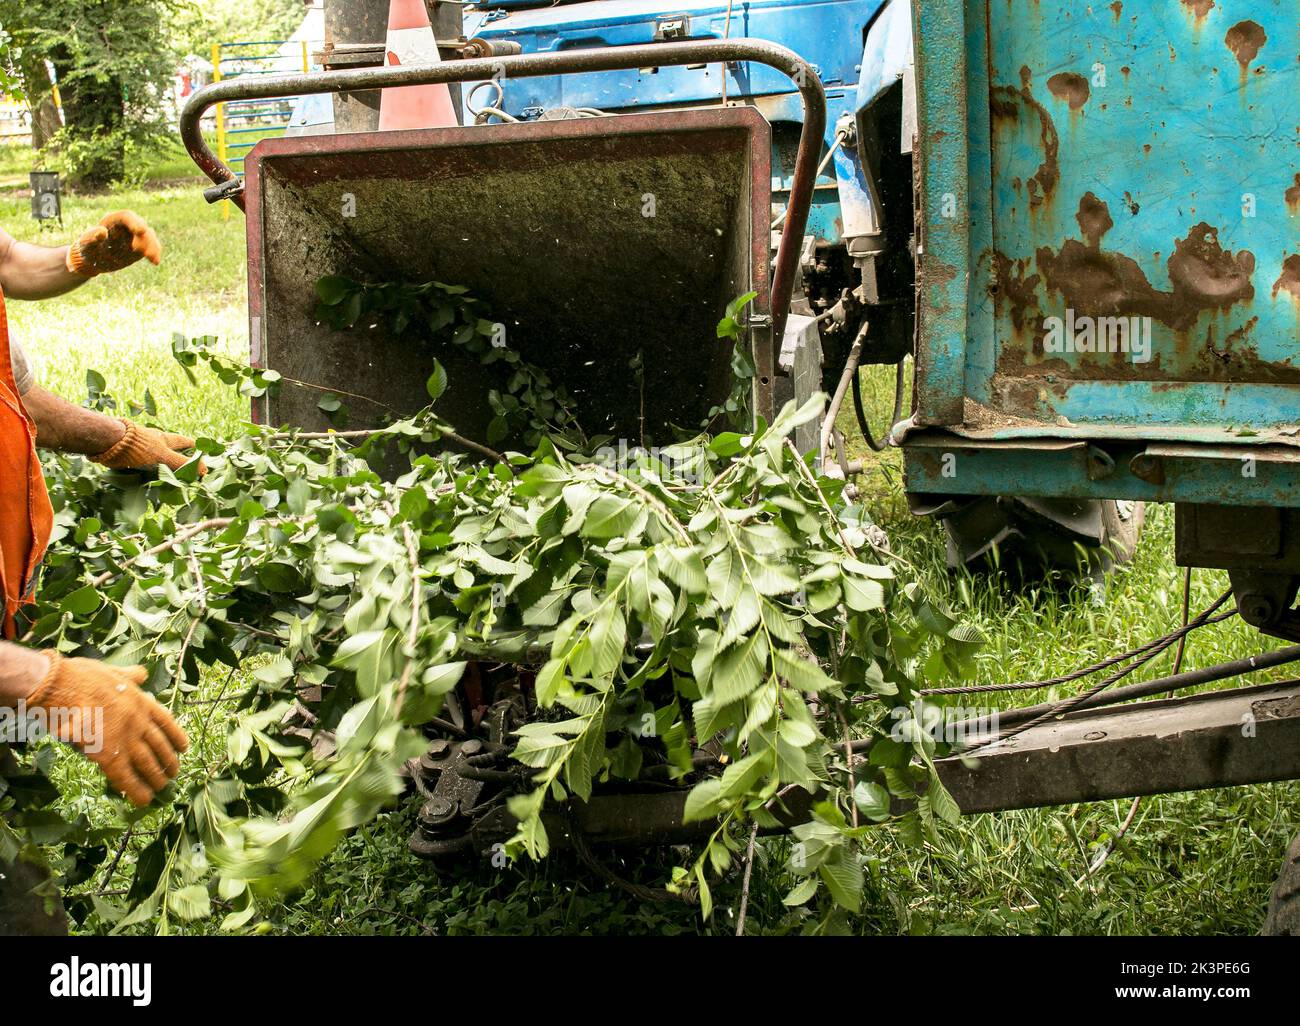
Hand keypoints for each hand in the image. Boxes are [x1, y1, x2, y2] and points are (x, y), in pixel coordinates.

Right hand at [23, 653, 188, 806]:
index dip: (176, 737)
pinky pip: (126, 778)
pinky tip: (144, 801)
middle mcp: (139, 722)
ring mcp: (125, 739)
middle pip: (160, 746)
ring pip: (148, 764)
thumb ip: (130, 675)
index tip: (184, 748)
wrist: (60, 686)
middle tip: (173, 773)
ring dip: (156, 779)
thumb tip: (142, 674)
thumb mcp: (113, 670)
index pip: (167, 723)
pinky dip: (137, 791)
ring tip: (162, 788)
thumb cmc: (80, 676)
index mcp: (141, 701)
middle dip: (168, 762)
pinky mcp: (107, 755)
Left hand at [66, 210, 161, 277]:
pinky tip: (155, 262)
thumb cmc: (88, 250)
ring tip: (152, 260)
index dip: (135, 223)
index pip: (127, 216)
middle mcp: (127, 225)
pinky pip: (152, 245)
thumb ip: (92, 237)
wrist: (94, 260)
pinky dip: (155, 252)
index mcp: (113, 220)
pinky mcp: (142, 245)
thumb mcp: (87, 244)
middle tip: (144, 253)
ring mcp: (135, 235)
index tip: (141, 232)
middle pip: (141, 226)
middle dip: (145, 239)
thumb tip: (102, 231)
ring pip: (149, 236)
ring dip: (152, 247)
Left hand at [93, 419, 205, 474]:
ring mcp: (144, 449)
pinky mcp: (133, 455)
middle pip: (174, 450)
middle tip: (188, 474)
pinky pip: (146, 465)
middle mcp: (157, 442)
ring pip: (159, 458)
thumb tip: (203, 470)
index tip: (203, 459)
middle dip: (181, 461)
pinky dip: (151, 472)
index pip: (188, 442)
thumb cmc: (140, 447)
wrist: (111, 443)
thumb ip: (183, 463)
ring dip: (165, 468)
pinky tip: (151, 480)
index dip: (197, 450)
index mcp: (167, 440)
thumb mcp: (165, 457)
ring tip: (170, 481)